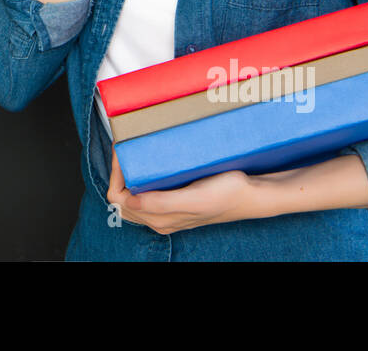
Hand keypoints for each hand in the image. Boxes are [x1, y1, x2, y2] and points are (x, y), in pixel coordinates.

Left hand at [107, 148, 256, 234]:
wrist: (252, 194)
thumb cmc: (227, 195)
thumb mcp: (194, 199)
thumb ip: (162, 203)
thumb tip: (132, 200)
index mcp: (160, 219)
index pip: (118, 199)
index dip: (115, 174)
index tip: (123, 151)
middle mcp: (160, 218)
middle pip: (122, 197)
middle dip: (118, 173)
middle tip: (125, 149)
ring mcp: (169, 210)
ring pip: (134, 194)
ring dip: (128, 175)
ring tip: (133, 153)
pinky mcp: (177, 200)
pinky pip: (148, 191)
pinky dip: (142, 176)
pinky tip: (149, 161)